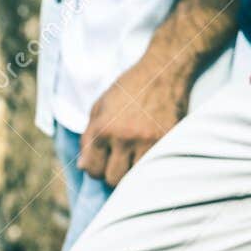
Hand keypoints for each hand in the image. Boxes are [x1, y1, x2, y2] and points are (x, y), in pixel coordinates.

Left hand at [77, 58, 191, 187]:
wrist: (163, 71)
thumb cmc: (129, 88)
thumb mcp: (100, 106)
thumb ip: (88, 138)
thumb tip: (82, 167)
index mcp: (103, 128)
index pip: (91, 168)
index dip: (94, 168)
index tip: (102, 162)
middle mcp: (124, 137)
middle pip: (113, 179)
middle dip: (112, 172)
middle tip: (119, 161)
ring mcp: (148, 141)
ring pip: (135, 178)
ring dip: (132, 171)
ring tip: (134, 159)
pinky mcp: (168, 141)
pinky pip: (155, 168)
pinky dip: (150, 165)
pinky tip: (149, 154)